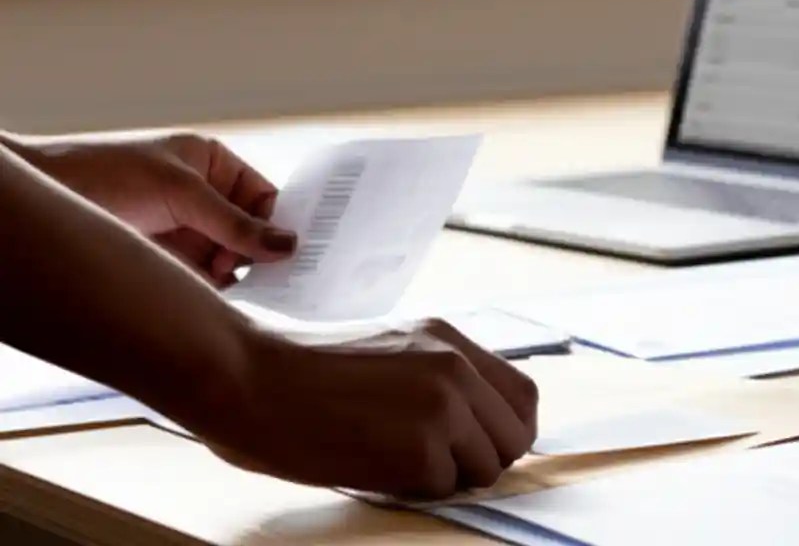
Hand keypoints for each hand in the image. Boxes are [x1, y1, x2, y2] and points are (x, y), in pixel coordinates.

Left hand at [16, 132, 295, 286]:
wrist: (46, 197)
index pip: (265, 197)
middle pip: (252, 233)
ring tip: (253, 294)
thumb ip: (236, 223)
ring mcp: (187, 232)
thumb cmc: (105, 173)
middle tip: (279, 281)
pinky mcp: (169, 262)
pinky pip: (207, 280)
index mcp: (213, 164)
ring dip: (241, 277)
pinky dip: (219, 292)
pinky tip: (228, 302)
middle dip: (261, 255)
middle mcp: (205, 199)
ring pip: (232, 260)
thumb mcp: (181, 192)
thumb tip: (288, 245)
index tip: (296, 252)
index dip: (280, 222)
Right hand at [200, 319, 538, 498]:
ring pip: (486, 468)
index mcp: (449, 340)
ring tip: (395, 459)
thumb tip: (478, 428)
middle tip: (436, 464)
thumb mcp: (389, 351)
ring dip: (448, 476)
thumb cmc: (300, 370)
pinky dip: (414, 488)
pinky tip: (372, 465)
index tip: (476, 446)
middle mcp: (456, 367)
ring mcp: (443, 407)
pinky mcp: (420, 448)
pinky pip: (442, 487)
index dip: (505, 430)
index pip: (523, 396)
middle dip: (483, 460)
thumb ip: (438, 378)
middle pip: (516, 438)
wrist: (246, 375)